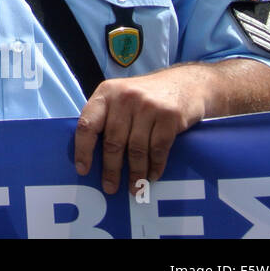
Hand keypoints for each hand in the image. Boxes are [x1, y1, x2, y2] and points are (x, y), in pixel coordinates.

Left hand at [74, 67, 206, 194]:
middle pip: (113, 141)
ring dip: (135, 172)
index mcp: (106, 93)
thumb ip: (106, 116)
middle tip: (110, 188)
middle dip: (111, 169)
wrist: (186, 83)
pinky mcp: (169, 116)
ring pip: (136, 148)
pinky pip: (158, 149)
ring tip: (134, 188)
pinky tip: (152, 176)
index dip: (83, 149)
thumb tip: (91, 154)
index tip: (83, 170)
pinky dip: (155, 166)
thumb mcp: (120, 96)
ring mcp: (148, 106)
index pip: (87, 124)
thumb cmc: (146, 95)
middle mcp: (124, 97)